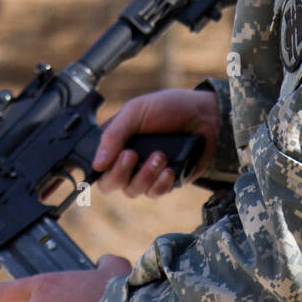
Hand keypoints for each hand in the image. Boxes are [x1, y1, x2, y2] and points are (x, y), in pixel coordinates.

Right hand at [92, 88, 218, 197]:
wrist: (205, 116)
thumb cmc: (170, 107)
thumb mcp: (136, 110)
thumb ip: (113, 134)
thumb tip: (97, 163)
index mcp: (116, 141)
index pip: (96, 164)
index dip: (98, 169)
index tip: (110, 160)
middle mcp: (128, 160)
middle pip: (109, 184)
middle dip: (120, 173)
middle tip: (132, 155)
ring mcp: (146, 172)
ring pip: (132, 190)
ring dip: (145, 175)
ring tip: (160, 156)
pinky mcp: (165, 182)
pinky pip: (154, 193)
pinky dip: (160, 183)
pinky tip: (170, 170)